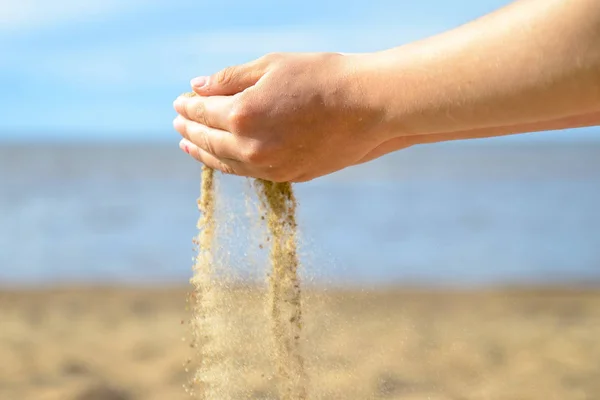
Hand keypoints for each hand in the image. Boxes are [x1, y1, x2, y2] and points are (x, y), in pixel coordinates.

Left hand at [173, 52, 390, 181]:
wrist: (368, 106)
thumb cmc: (322, 77)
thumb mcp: (272, 66)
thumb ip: (230, 79)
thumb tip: (197, 87)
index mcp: (243, 115)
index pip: (203, 112)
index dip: (187, 107)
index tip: (178, 102)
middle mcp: (251, 147)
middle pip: (208, 140)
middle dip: (190, 129)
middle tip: (179, 123)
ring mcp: (270, 167)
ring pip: (225, 162)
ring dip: (204, 152)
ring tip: (190, 144)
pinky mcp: (288, 176)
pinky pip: (248, 172)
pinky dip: (229, 164)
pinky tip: (224, 158)